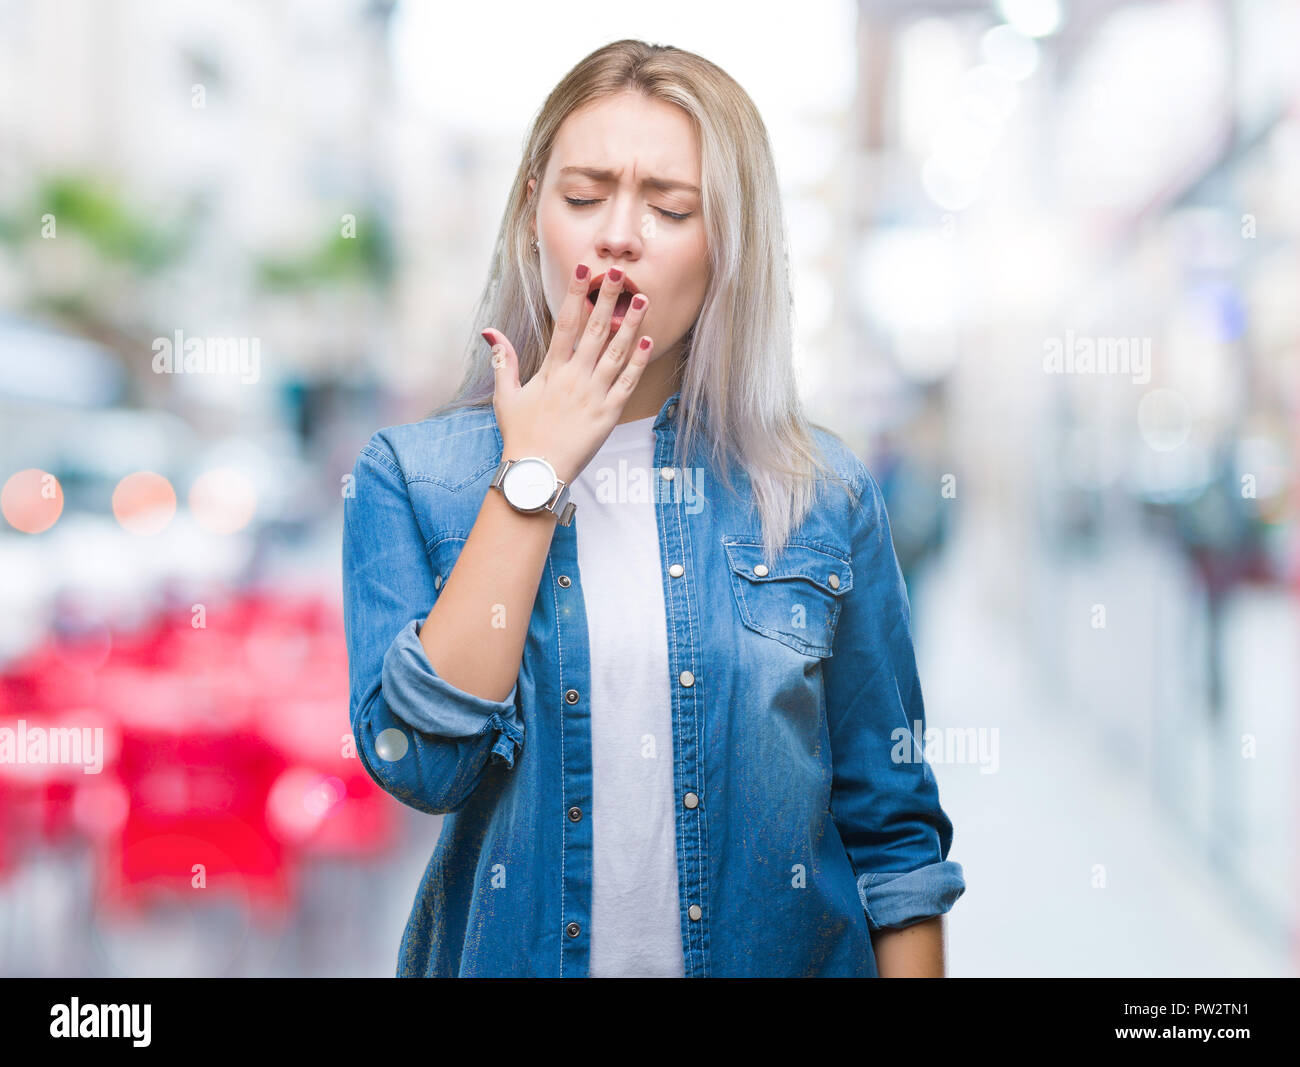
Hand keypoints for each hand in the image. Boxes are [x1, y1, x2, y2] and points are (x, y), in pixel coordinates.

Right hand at [485, 263, 652, 484]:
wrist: (536, 472)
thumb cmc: (520, 435)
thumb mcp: (506, 396)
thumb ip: (504, 360)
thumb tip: (490, 332)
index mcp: (551, 370)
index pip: (565, 323)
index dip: (574, 294)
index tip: (583, 269)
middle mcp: (574, 378)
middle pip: (595, 330)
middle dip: (608, 299)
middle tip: (621, 272)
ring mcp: (593, 395)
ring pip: (617, 353)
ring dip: (631, 325)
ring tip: (643, 299)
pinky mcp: (608, 415)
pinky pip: (627, 383)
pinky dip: (638, 362)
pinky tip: (647, 341)